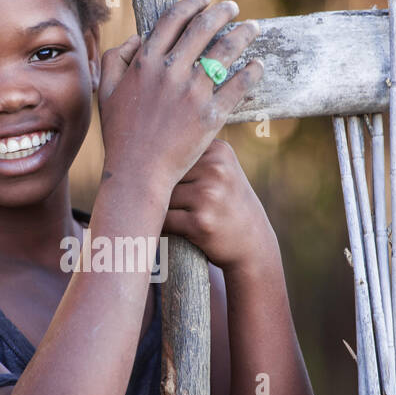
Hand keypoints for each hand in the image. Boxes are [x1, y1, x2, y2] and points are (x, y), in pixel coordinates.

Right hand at [97, 0, 262, 197]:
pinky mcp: (210, 116)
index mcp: (145, 63)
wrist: (137, 173)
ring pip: (225, 52)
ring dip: (243, 34)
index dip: (191, 4)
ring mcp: (192, 93)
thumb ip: (115, 59)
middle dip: (222, 12)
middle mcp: (170, 72)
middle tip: (233, 7)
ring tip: (253, 27)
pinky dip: (252, 72)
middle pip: (203, 28)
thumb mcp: (105, 93)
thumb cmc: (120, 135)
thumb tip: (138, 38)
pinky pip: (238, 86)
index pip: (172, 20)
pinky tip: (258, 65)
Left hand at [162, 138, 276, 270]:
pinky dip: (163, 227)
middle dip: (159, 189)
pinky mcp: (200, 222)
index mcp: (218, 151)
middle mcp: (216, 170)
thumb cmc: (228, 204)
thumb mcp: (221, 170)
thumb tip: (141, 152)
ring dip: (160, 209)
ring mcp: (209, 196)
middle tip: (166, 202)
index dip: (163, 167)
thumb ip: (192, 156)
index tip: (165, 178)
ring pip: (161, 197)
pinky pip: (165, 220)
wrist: (254, 243)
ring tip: (174, 215)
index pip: (171, 151)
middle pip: (163, 173)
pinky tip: (174, 230)